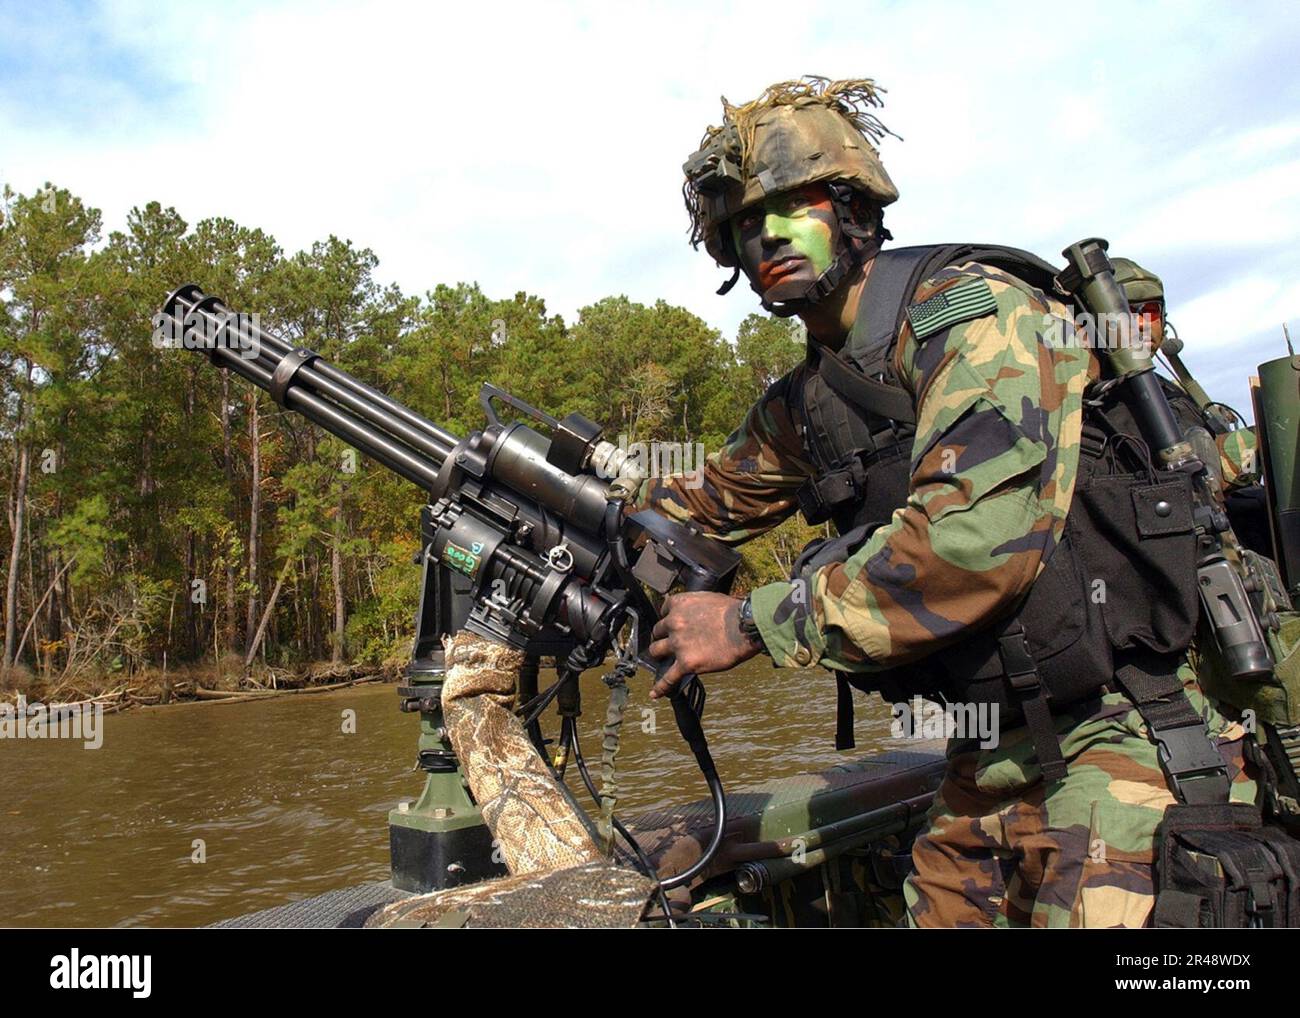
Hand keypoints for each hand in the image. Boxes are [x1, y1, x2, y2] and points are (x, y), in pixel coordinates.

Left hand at [647, 592, 761, 698]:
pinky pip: (668, 678)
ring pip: (656, 651)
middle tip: (670, 641)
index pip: (664, 610)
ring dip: (659, 654)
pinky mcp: (686, 663)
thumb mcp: (709, 598)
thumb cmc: (733, 612)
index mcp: (680, 604)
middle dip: (663, 636)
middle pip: (657, 631)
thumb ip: (696, 605)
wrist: (742, 628)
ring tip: (663, 659)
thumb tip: (697, 611)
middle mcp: (674, 623)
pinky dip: (661, 686)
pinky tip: (655, 693)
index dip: (668, 617)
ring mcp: (678, 644)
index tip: (672, 623)